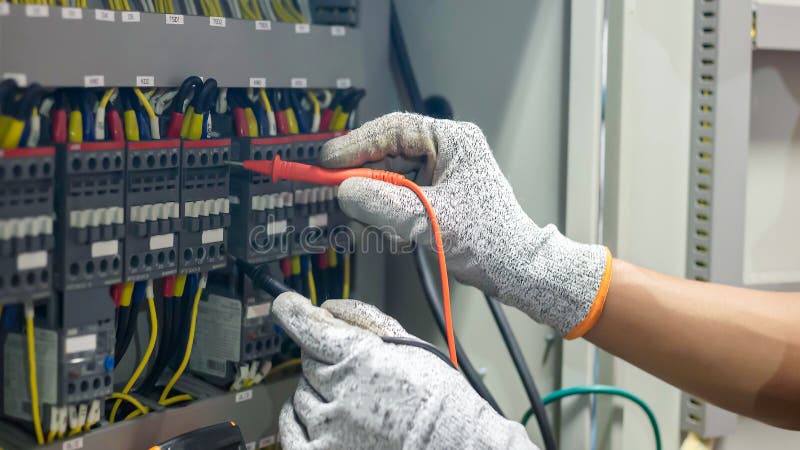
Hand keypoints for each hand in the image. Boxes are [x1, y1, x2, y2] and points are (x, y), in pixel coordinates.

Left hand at [272, 292, 535, 449]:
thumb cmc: (439, 400)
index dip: (294, 313)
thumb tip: (330, 307)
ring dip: (316, 390)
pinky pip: (290, 431)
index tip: (287, 307)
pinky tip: (309, 414)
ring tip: (348, 398)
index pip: (309, 327)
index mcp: (360, 358)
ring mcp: (329, 428)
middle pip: (308, 361)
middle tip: (348, 369)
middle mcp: (340, 392)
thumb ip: (365, 320)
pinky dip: (294, 419)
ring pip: (300, 394)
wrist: (455, 446)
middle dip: (323, 358)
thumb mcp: (409, 345)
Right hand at [320, 112, 611, 337]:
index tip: (329, 162)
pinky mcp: (439, 195)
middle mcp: (447, 150)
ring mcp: (443, 173)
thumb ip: (381, 202)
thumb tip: (344, 190)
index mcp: (452, 140)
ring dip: (376, 199)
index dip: (357, 144)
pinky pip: (402, 195)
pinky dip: (388, 212)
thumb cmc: (486, 239)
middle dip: (364, 176)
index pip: (394, 130)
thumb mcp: (427, 217)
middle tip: (336, 190)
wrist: (515, 269)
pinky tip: (390, 233)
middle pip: (390, 152)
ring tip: (368, 222)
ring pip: (392, 176)